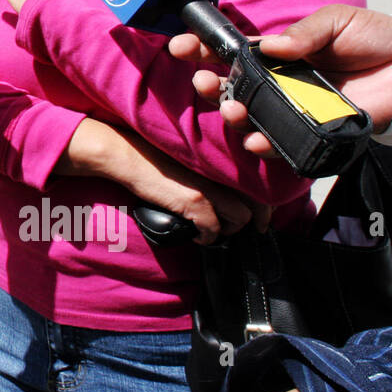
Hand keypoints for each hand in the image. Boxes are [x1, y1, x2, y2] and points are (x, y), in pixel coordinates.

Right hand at [56, 118, 267, 244]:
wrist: (127, 154)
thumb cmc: (152, 155)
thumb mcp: (189, 157)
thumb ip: (210, 170)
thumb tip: (221, 193)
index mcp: (224, 158)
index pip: (260, 184)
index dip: (264, 206)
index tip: (260, 218)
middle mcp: (223, 170)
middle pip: (257, 205)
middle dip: (252, 222)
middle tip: (245, 230)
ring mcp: (211, 186)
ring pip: (241, 219)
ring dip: (228, 230)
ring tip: (212, 230)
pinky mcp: (195, 201)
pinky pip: (214, 230)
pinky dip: (207, 237)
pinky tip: (196, 234)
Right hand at [168, 5, 391, 154]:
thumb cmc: (374, 39)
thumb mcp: (336, 21)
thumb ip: (304, 32)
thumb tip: (272, 46)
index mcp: (279, 54)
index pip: (233, 52)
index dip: (204, 49)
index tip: (182, 46)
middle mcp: (280, 82)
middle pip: (230, 88)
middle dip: (206, 86)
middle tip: (201, 82)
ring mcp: (293, 108)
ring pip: (249, 118)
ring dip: (231, 116)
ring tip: (232, 112)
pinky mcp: (312, 131)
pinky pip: (281, 143)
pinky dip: (264, 145)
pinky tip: (257, 141)